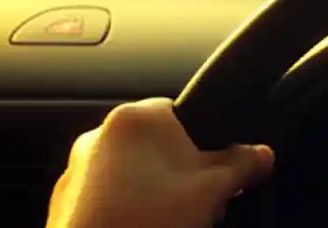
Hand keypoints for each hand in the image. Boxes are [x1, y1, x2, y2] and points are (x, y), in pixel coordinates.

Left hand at [46, 98, 273, 227]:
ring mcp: (76, 171)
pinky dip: (125, 209)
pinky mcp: (65, 203)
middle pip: (158, 144)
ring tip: (170, 220)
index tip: (217, 169)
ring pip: (131, 172)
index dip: (207, 142)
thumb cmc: (147, 222)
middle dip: (180, 171)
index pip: (183, 111)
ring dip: (152, 190)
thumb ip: (243, 164)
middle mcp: (98, 135)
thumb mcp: (212, 191)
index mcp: (136, 118)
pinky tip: (142, 227)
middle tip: (198, 200)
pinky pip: (106, 196)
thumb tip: (262, 155)